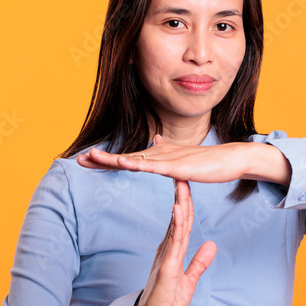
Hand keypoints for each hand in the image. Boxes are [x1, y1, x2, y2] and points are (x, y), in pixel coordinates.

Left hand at [77, 134, 263, 183]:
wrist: (228, 159)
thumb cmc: (206, 161)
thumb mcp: (181, 158)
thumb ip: (167, 150)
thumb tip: (155, 139)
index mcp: (157, 156)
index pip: (126, 158)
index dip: (106, 159)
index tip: (86, 160)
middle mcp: (158, 154)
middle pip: (123, 157)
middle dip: (100, 158)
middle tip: (78, 159)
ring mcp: (166, 159)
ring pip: (133, 159)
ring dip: (111, 159)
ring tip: (91, 158)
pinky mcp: (176, 165)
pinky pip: (152, 166)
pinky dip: (135, 164)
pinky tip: (121, 163)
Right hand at [131, 178, 215, 305]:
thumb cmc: (166, 303)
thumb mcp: (189, 280)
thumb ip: (199, 262)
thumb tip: (211, 245)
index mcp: (172, 250)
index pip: (182, 221)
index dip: (186, 201)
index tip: (187, 182)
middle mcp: (168, 249)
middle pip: (178, 217)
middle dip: (181, 193)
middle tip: (182, 170)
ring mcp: (166, 256)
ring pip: (175, 224)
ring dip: (179, 202)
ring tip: (181, 182)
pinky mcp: (167, 267)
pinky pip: (173, 241)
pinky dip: (176, 223)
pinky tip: (178, 207)